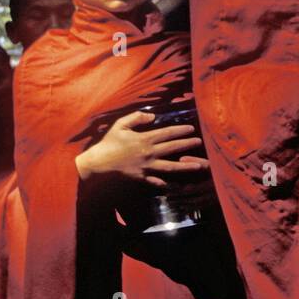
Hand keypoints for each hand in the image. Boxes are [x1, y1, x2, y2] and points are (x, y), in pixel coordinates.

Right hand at [75, 110, 207, 186]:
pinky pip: (156, 181)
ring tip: (198, 165)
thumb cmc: (108, 143)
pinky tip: (173, 183)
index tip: (191, 128)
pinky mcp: (142, 178)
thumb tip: (152, 116)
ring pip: (170, 167)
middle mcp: (149, 153)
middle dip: (187, 144)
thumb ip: (136, 117)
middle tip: (200, 142)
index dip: (181, 130)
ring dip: (185, 166)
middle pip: (172, 148)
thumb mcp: (120, 125)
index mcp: (144, 139)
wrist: (98, 164)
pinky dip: (165, 182)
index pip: (167, 133)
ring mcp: (147, 167)